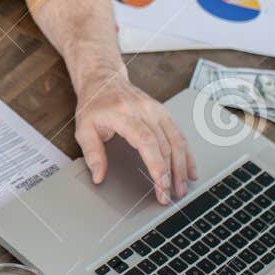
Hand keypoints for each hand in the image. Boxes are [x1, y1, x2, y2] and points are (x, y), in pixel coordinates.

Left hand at [73, 69, 195, 204]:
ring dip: (182, 166)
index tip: (161, 185)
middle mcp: (144, 110)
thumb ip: (92, 153)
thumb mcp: (83, 128)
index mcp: (124, 114)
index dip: (157, 166)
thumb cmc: (94, 104)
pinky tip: (190, 170)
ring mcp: (156, 110)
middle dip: (170, 174)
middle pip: (165, 145)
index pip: (147, 142)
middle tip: (169, 196)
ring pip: (177, 140)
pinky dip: (186, 154)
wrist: (103, 79)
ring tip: (181, 188)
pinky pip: (179, 134)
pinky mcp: (163, 112)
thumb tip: (98, 177)